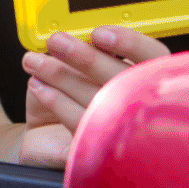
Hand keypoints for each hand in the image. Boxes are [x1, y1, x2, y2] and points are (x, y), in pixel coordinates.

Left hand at [18, 26, 168, 167]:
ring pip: (99, 101)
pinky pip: (82, 125)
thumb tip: (73, 34)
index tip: (99, 34)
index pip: (155, 58)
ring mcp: (127, 134)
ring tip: (33, 61)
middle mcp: (146, 107)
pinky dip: (56, 101)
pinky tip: (38, 86)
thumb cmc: (69, 92)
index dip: (130, 44)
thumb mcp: (79, 67)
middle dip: (86, 58)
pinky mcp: (102, 153)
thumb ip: (88, 52)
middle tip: (56, 41)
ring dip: (61, 76)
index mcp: (147, 78)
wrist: (45, 136)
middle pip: (125, 80)